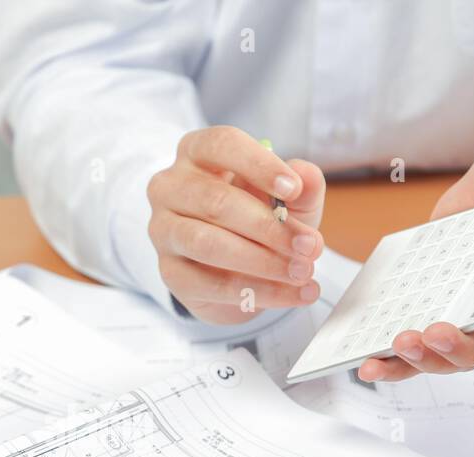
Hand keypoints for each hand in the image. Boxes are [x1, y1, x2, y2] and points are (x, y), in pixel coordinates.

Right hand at [147, 125, 326, 324]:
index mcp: (197, 152)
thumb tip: (306, 176)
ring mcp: (164, 230)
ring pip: (208, 244)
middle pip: (216, 201)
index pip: (221, 145)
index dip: (259, 166)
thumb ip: (303, 185)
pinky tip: (291, 294)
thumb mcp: (289, 197)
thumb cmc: (256, 216)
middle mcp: (170, 187)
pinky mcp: (170, 272)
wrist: (234, 265)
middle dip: (270, 227)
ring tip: (302, 272)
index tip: (293, 190)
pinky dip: (258, 291)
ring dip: (263, 262)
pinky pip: (211, 284)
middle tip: (310, 246)